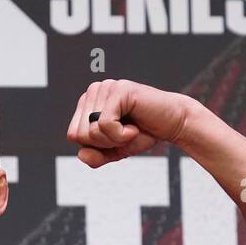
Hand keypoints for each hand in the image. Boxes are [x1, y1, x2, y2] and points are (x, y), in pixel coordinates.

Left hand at [66, 80, 189, 167]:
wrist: (171, 125)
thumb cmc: (143, 134)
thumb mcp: (113, 151)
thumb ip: (94, 157)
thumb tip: (80, 154)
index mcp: (88, 103)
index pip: (73, 135)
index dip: (96, 145)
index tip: (115, 136)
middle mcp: (94, 91)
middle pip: (80, 134)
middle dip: (104, 143)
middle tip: (125, 132)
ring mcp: (106, 87)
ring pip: (92, 130)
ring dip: (114, 139)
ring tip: (131, 128)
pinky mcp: (119, 90)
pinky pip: (104, 124)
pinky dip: (121, 135)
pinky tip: (135, 127)